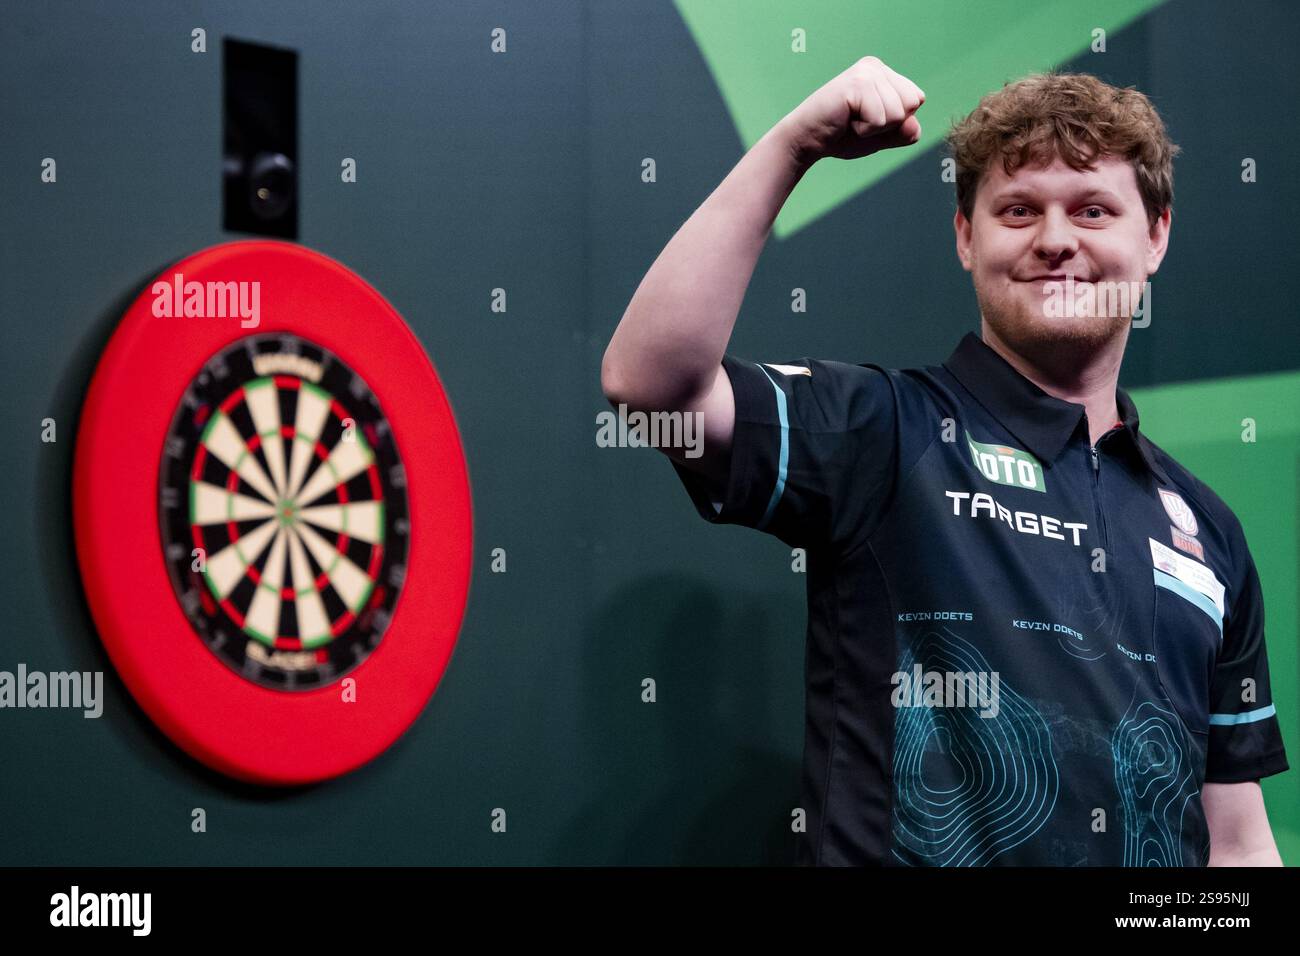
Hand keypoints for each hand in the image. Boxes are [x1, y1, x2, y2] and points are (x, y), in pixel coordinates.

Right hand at [779, 56, 925, 164]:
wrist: (806, 140)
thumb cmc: (841, 136)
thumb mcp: (881, 136)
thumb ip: (904, 132)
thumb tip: (914, 124)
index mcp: (884, 73)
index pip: (916, 99)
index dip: (896, 121)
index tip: (867, 119)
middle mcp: (876, 67)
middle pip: (911, 104)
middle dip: (888, 124)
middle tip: (858, 121)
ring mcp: (867, 73)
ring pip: (898, 113)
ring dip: (874, 128)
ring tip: (850, 120)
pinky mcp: (857, 84)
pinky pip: (881, 120)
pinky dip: (865, 130)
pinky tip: (846, 121)